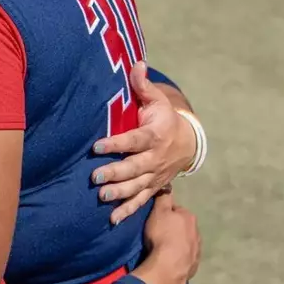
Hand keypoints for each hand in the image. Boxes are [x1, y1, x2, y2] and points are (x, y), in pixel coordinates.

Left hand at [91, 63, 198, 224]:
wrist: (188, 143)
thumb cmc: (164, 118)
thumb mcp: (157, 100)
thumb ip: (143, 86)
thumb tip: (136, 63)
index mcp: (155, 135)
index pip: (134, 140)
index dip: (117, 144)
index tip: (97, 146)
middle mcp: (155, 157)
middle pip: (134, 167)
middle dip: (116, 172)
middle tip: (95, 176)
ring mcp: (154, 175)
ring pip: (137, 186)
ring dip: (120, 193)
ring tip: (102, 196)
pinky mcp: (153, 186)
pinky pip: (141, 200)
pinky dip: (127, 211)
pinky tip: (112, 219)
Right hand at [131, 194, 200, 283]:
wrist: (168, 266)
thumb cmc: (162, 235)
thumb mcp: (158, 211)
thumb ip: (163, 198)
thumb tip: (167, 185)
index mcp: (189, 216)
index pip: (176, 209)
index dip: (164, 213)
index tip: (155, 219)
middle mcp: (197, 231)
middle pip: (182, 226)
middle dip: (172, 228)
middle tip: (157, 234)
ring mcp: (197, 249)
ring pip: (185, 241)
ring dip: (176, 243)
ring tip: (162, 248)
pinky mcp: (194, 264)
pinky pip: (185, 256)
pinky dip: (178, 256)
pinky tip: (168, 260)